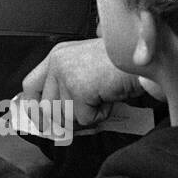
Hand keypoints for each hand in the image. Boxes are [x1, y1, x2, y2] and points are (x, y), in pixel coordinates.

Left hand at [20, 38, 144, 128]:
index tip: (38, 122)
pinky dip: (100, 116)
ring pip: (65, 116)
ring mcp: (65, 75)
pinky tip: (109, 98)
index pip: (30, 84)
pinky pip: (83, 118)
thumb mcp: (88, 73)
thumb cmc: (122, 65)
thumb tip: (54, 122)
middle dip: (62, 120)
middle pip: (45, 107)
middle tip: (84, 118)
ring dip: (87, 116)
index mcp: (58, 55)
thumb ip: (69, 91)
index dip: (32, 106)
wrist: (146, 57)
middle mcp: (57, 62)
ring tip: (103, 98)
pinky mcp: (78, 88)